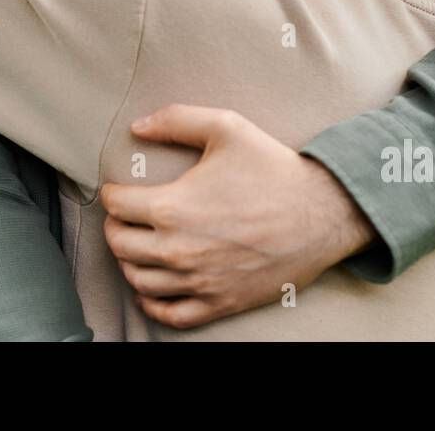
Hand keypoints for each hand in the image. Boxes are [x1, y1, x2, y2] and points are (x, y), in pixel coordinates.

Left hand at [98, 103, 377, 328]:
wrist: (322, 213)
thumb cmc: (273, 168)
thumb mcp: (226, 127)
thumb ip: (176, 120)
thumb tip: (137, 127)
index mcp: (173, 207)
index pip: (115, 205)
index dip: (112, 192)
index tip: (120, 188)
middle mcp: (179, 250)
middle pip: (119, 244)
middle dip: (116, 225)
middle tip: (127, 214)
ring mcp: (199, 281)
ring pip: (138, 279)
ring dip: (130, 260)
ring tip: (139, 243)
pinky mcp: (219, 302)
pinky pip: (170, 314)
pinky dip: (152, 301)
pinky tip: (154, 284)